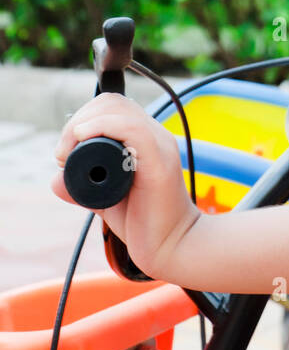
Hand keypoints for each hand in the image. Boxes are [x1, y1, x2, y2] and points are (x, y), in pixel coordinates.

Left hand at [52, 93, 199, 279]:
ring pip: (120, 110)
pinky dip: (103, 126)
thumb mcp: (105, 200)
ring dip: (84, 123)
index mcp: (144, 140)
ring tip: (68, 153)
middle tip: (63, 153)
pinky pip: (133, 129)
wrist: (172, 248)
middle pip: (113, 102)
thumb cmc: (144, 225)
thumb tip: (55, 179)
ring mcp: (159, 146)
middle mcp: (155, 136)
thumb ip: (82, 188)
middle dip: (78, 119)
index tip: (64, 153)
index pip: (113, 107)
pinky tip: (82, 137)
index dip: (83, 119)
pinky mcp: (159, 162)